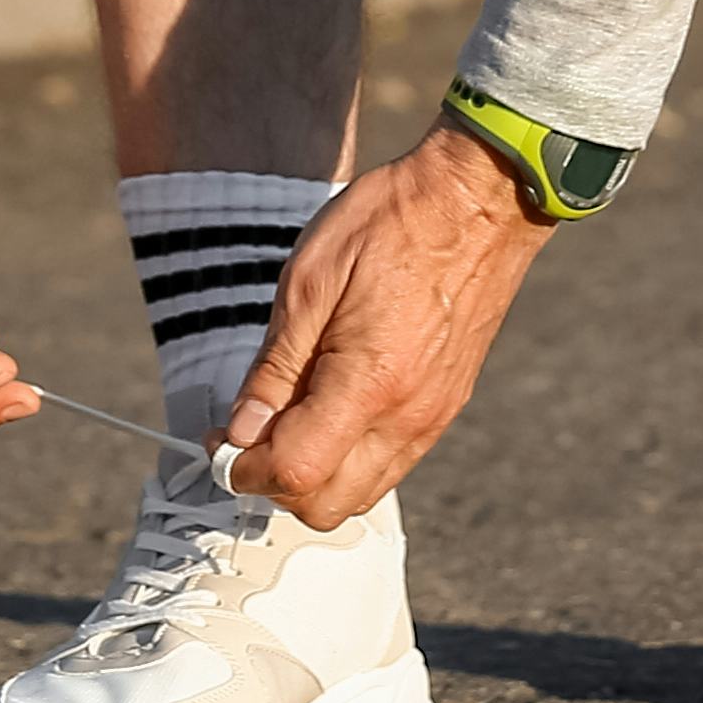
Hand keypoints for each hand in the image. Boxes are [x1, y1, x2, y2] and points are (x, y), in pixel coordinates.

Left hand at [216, 124, 549, 527]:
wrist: (481, 196)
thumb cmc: (393, 220)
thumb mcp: (309, 280)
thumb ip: (275, 368)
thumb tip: (243, 431)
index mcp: (369, 383)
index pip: (294, 472)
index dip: (243, 468)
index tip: (220, 440)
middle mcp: (408, 416)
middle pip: (327, 505)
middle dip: (276, 482)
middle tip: (249, 431)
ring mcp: (434, 416)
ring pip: (361, 492)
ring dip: (314, 473)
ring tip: (287, 413)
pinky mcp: (447, 405)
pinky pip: (390, 463)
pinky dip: (348, 457)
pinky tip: (329, 404)